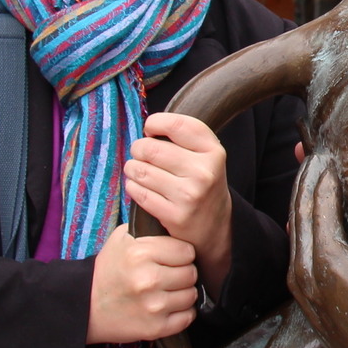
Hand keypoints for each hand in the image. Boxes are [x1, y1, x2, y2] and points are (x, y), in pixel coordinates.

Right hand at [86, 223, 198, 343]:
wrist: (85, 306)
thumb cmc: (107, 270)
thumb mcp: (120, 239)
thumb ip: (147, 228)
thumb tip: (172, 223)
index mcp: (141, 253)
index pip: (186, 251)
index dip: (181, 254)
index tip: (173, 258)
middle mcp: (148, 279)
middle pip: (191, 273)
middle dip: (183, 273)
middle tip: (170, 275)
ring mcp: (153, 306)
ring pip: (191, 295)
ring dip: (183, 293)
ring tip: (168, 291)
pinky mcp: (155, 328)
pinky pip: (187, 317)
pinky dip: (182, 313)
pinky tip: (169, 307)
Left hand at [124, 113, 230, 279]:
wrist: (215, 225)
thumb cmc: (203, 183)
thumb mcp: (207, 155)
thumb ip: (184, 137)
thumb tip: (149, 128)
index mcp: (213, 151)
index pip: (176, 124)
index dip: (155, 122)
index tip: (150, 129)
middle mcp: (203, 172)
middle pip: (151, 148)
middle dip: (138, 148)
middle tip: (140, 153)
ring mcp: (189, 196)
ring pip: (141, 170)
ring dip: (132, 168)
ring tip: (137, 170)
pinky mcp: (175, 216)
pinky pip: (139, 193)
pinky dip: (133, 187)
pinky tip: (139, 186)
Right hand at [289, 153, 347, 347]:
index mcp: (313, 284)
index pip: (305, 224)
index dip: (310, 190)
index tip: (321, 159)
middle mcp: (305, 278)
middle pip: (298, 212)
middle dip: (306, 176)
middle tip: (313, 140)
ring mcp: (313, 277)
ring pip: (304, 212)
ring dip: (310, 177)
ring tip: (319, 146)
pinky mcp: (331, 274)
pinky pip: (320, 221)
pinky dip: (320, 191)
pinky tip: (330, 168)